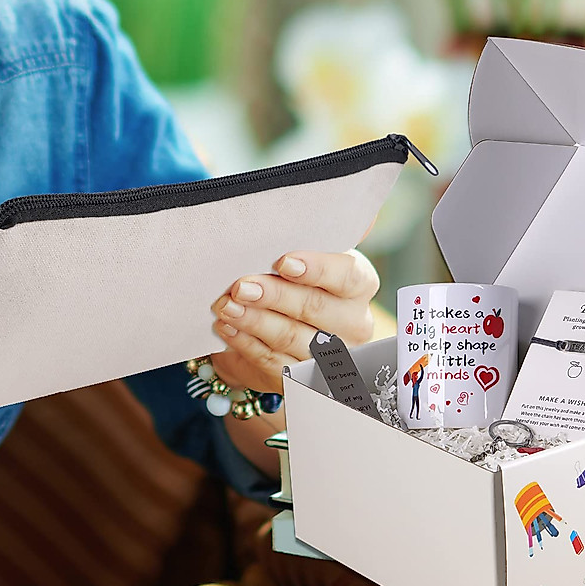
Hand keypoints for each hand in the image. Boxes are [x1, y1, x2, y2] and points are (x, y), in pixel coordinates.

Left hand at [208, 249, 379, 394]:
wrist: (280, 320)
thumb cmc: (292, 276)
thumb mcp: (301, 253)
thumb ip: (309, 233)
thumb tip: (332, 206)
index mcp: (359, 284)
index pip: (347, 276)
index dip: (317, 269)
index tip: (284, 262)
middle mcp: (353, 322)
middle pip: (315, 308)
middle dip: (274, 296)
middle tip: (240, 286)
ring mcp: (332, 356)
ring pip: (292, 338)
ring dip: (255, 321)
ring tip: (226, 307)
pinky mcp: (305, 379)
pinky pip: (274, 363)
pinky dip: (247, 344)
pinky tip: (227, 329)